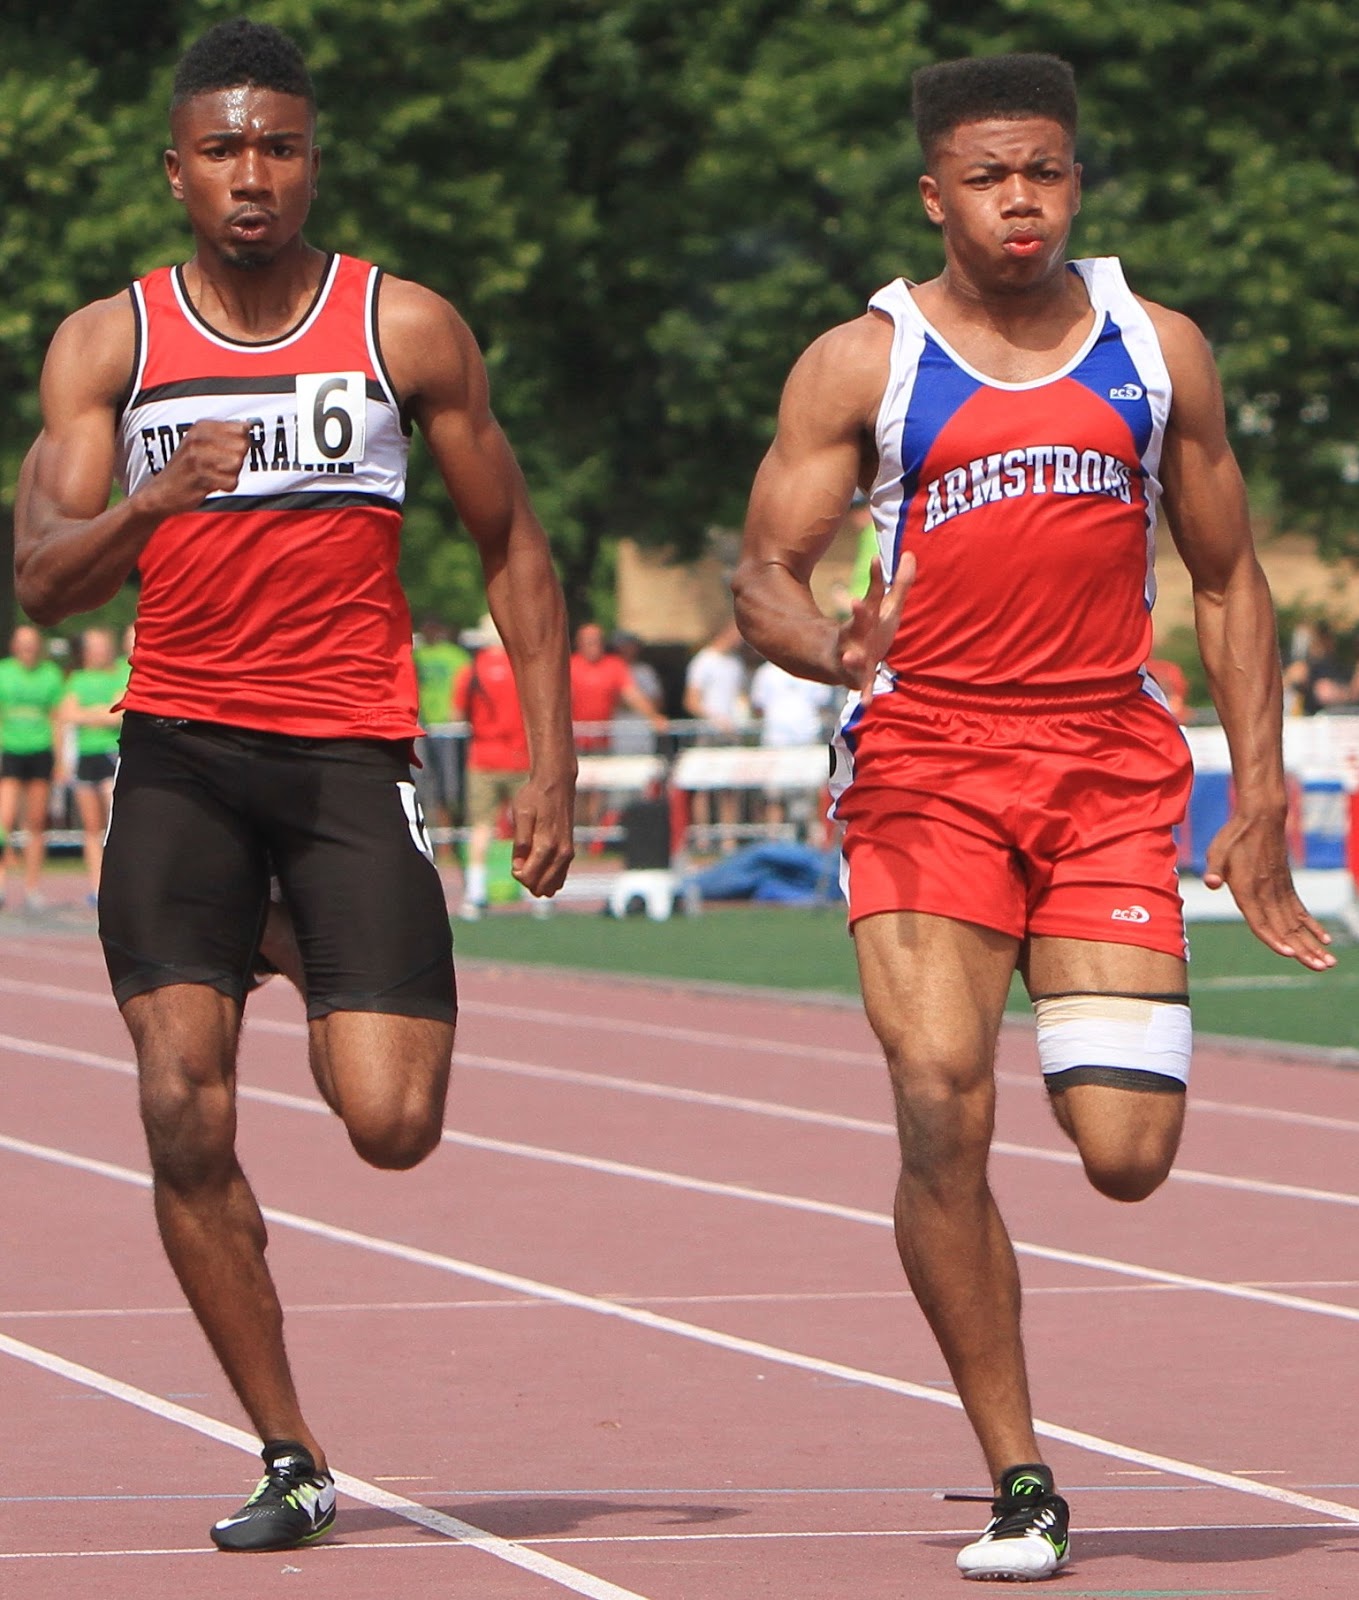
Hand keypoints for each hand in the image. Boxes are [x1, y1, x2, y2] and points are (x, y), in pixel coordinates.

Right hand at [142, 421, 249, 516]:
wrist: (162, 491)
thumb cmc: (187, 467)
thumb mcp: (200, 442)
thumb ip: (224, 433)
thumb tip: (248, 424)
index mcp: (200, 427)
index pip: (241, 429)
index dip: (241, 443)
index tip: (227, 451)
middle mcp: (197, 439)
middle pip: (242, 446)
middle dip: (237, 459)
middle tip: (220, 466)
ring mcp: (197, 458)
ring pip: (237, 463)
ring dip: (231, 474)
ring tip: (215, 475)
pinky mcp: (200, 478)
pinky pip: (231, 482)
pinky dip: (226, 487)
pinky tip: (212, 485)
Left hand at [509, 773, 575, 898]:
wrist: (557, 785)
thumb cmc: (535, 797)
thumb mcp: (521, 815)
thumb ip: (520, 842)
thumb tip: (518, 867)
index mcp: (547, 845)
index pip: (529, 878)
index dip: (517, 874)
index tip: (515, 859)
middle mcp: (561, 853)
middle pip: (541, 886)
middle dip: (527, 879)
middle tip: (521, 860)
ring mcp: (568, 854)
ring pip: (552, 886)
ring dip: (537, 880)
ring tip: (529, 861)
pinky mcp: (570, 853)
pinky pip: (560, 878)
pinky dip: (548, 878)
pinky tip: (540, 867)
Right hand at [834, 553, 915, 693]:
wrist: (842, 662)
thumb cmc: (871, 632)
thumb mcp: (887, 608)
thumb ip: (900, 584)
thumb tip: (912, 553)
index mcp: (866, 617)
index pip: (872, 595)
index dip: (875, 578)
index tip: (876, 559)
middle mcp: (857, 636)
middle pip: (859, 623)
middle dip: (858, 614)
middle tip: (856, 603)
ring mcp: (854, 658)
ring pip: (852, 657)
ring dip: (851, 658)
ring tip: (848, 657)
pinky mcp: (858, 679)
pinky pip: (862, 687)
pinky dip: (864, 694)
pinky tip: (868, 703)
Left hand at [1203, 812, 1334, 969]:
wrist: (1261, 818)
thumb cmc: (1233, 837)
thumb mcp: (1216, 852)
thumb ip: (1214, 870)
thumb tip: (1210, 883)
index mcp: (1248, 889)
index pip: (1261, 921)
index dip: (1274, 939)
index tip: (1289, 955)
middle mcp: (1267, 893)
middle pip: (1285, 928)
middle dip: (1303, 951)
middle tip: (1321, 968)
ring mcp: (1279, 891)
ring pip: (1296, 923)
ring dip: (1313, 944)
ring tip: (1328, 963)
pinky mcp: (1287, 886)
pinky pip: (1301, 910)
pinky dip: (1313, 926)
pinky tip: (1325, 940)